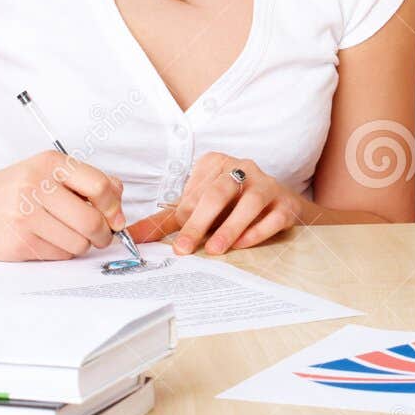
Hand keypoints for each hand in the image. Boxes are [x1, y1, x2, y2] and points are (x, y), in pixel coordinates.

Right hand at [0, 151, 123, 260]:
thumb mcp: (46, 172)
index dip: (114, 207)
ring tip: (68, 236)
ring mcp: (26, 215)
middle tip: (100, 236)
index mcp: (50, 163)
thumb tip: (118, 206)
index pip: (101, 186)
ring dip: (81, 245)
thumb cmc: (12, 190)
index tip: (115, 218)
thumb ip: (86, 182)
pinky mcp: (19, 242)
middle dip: (103, 234)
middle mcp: (37, 186)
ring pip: (79, 243)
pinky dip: (61, 253)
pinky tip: (47, 241)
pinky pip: (59, 255)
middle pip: (92, 220)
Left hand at [126, 152, 300, 254]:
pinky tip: (242, 244)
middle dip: (200, 222)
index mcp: (215, 164)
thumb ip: (165, 221)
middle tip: (186, 249)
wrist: (278, 207)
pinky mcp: (285, 203)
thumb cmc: (230, 207)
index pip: (196, 191)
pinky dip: (257, 231)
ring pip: (250, 201)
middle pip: (219, 193)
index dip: (186, 217)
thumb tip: (129, 236)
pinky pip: (273, 216)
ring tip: (215, 249)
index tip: (176, 245)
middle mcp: (242, 168)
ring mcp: (267, 184)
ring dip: (231, 226)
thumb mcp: (196, 209)